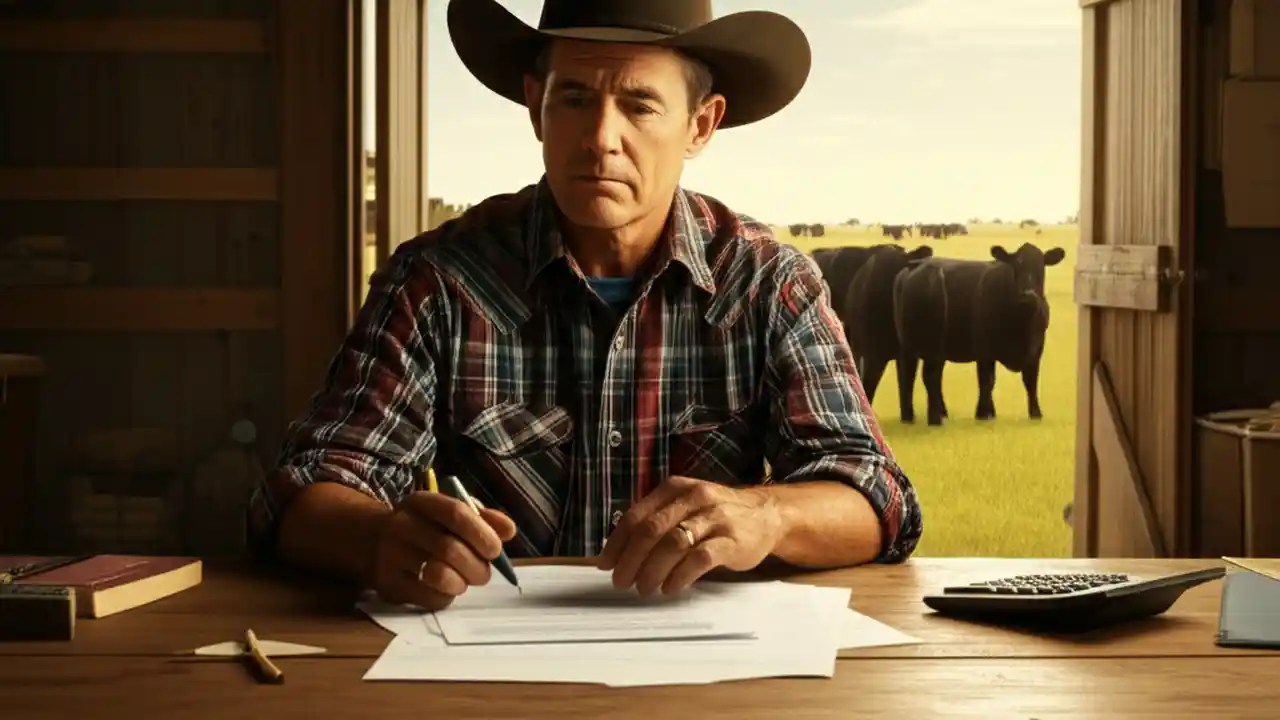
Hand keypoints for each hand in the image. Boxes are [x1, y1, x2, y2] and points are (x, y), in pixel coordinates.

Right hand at [366, 491, 515, 610]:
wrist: (373, 542)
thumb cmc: (425, 526)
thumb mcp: (448, 512)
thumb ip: (481, 518)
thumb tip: (508, 531)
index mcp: (421, 502)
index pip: (456, 513)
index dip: (481, 533)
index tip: (495, 550)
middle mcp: (402, 525)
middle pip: (450, 548)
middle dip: (477, 566)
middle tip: (483, 574)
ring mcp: (391, 556)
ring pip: (439, 575)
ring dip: (462, 582)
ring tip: (464, 581)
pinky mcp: (389, 585)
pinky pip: (429, 598)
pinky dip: (447, 597)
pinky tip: (445, 589)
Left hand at [596, 475, 783, 595]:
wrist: (766, 515)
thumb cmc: (716, 516)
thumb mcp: (685, 506)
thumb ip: (657, 521)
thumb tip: (618, 554)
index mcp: (675, 488)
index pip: (636, 515)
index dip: (617, 543)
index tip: (606, 565)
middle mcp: (693, 498)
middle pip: (651, 530)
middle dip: (631, 559)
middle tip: (622, 583)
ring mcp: (714, 518)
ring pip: (673, 544)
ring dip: (652, 570)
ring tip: (644, 588)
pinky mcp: (731, 540)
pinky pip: (699, 559)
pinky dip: (679, 576)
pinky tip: (671, 588)